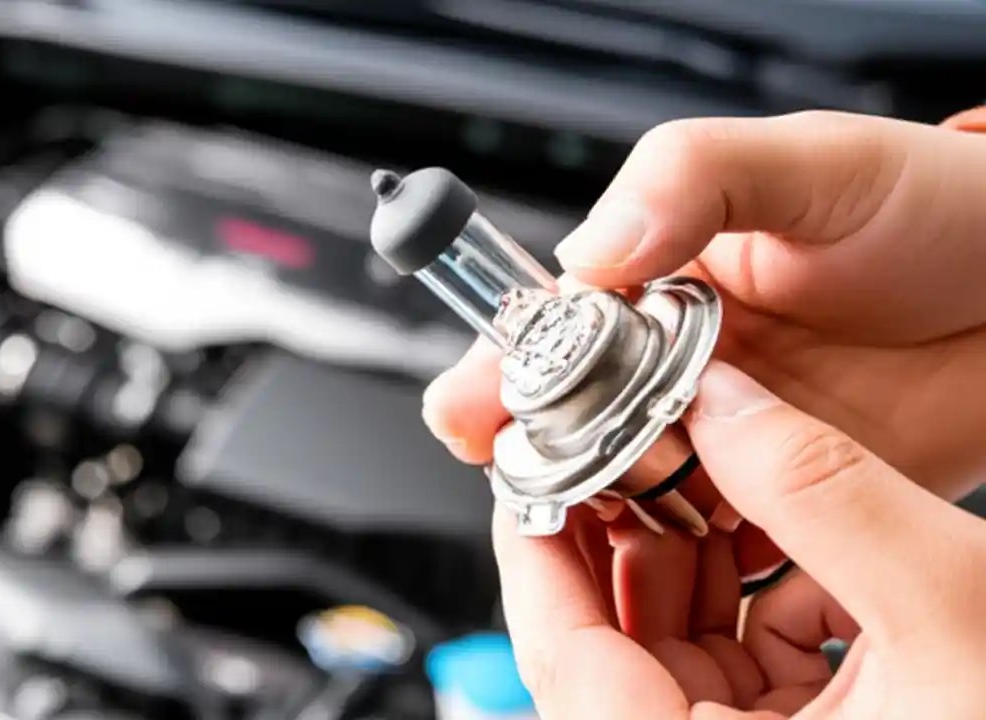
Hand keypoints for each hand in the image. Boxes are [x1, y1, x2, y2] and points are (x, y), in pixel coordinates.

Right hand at [426, 110, 985, 502]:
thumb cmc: (938, 209)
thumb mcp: (809, 160)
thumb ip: (689, 178)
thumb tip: (591, 249)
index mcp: (661, 277)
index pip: (555, 327)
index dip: (501, 369)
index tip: (472, 409)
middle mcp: (683, 362)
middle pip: (575, 420)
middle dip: (533, 457)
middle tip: (519, 483)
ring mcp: (732, 434)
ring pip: (632, 487)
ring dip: (599, 516)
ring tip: (579, 538)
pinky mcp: (786, 494)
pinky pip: (712, 536)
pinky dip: (677, 558)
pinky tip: (657, 566)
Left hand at [494, 361, 985, 717]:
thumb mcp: (959, 602)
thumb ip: (825, 491)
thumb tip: (725, 401)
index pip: (569, 670)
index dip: (536, 559)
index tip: (528, 474)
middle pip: (608, 658)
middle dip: (611, 546)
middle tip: (611, 449)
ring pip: (669, 659)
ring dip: (675, 562)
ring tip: (678, 470)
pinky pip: (734, 673)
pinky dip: (738, 597)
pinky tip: (757, 528)